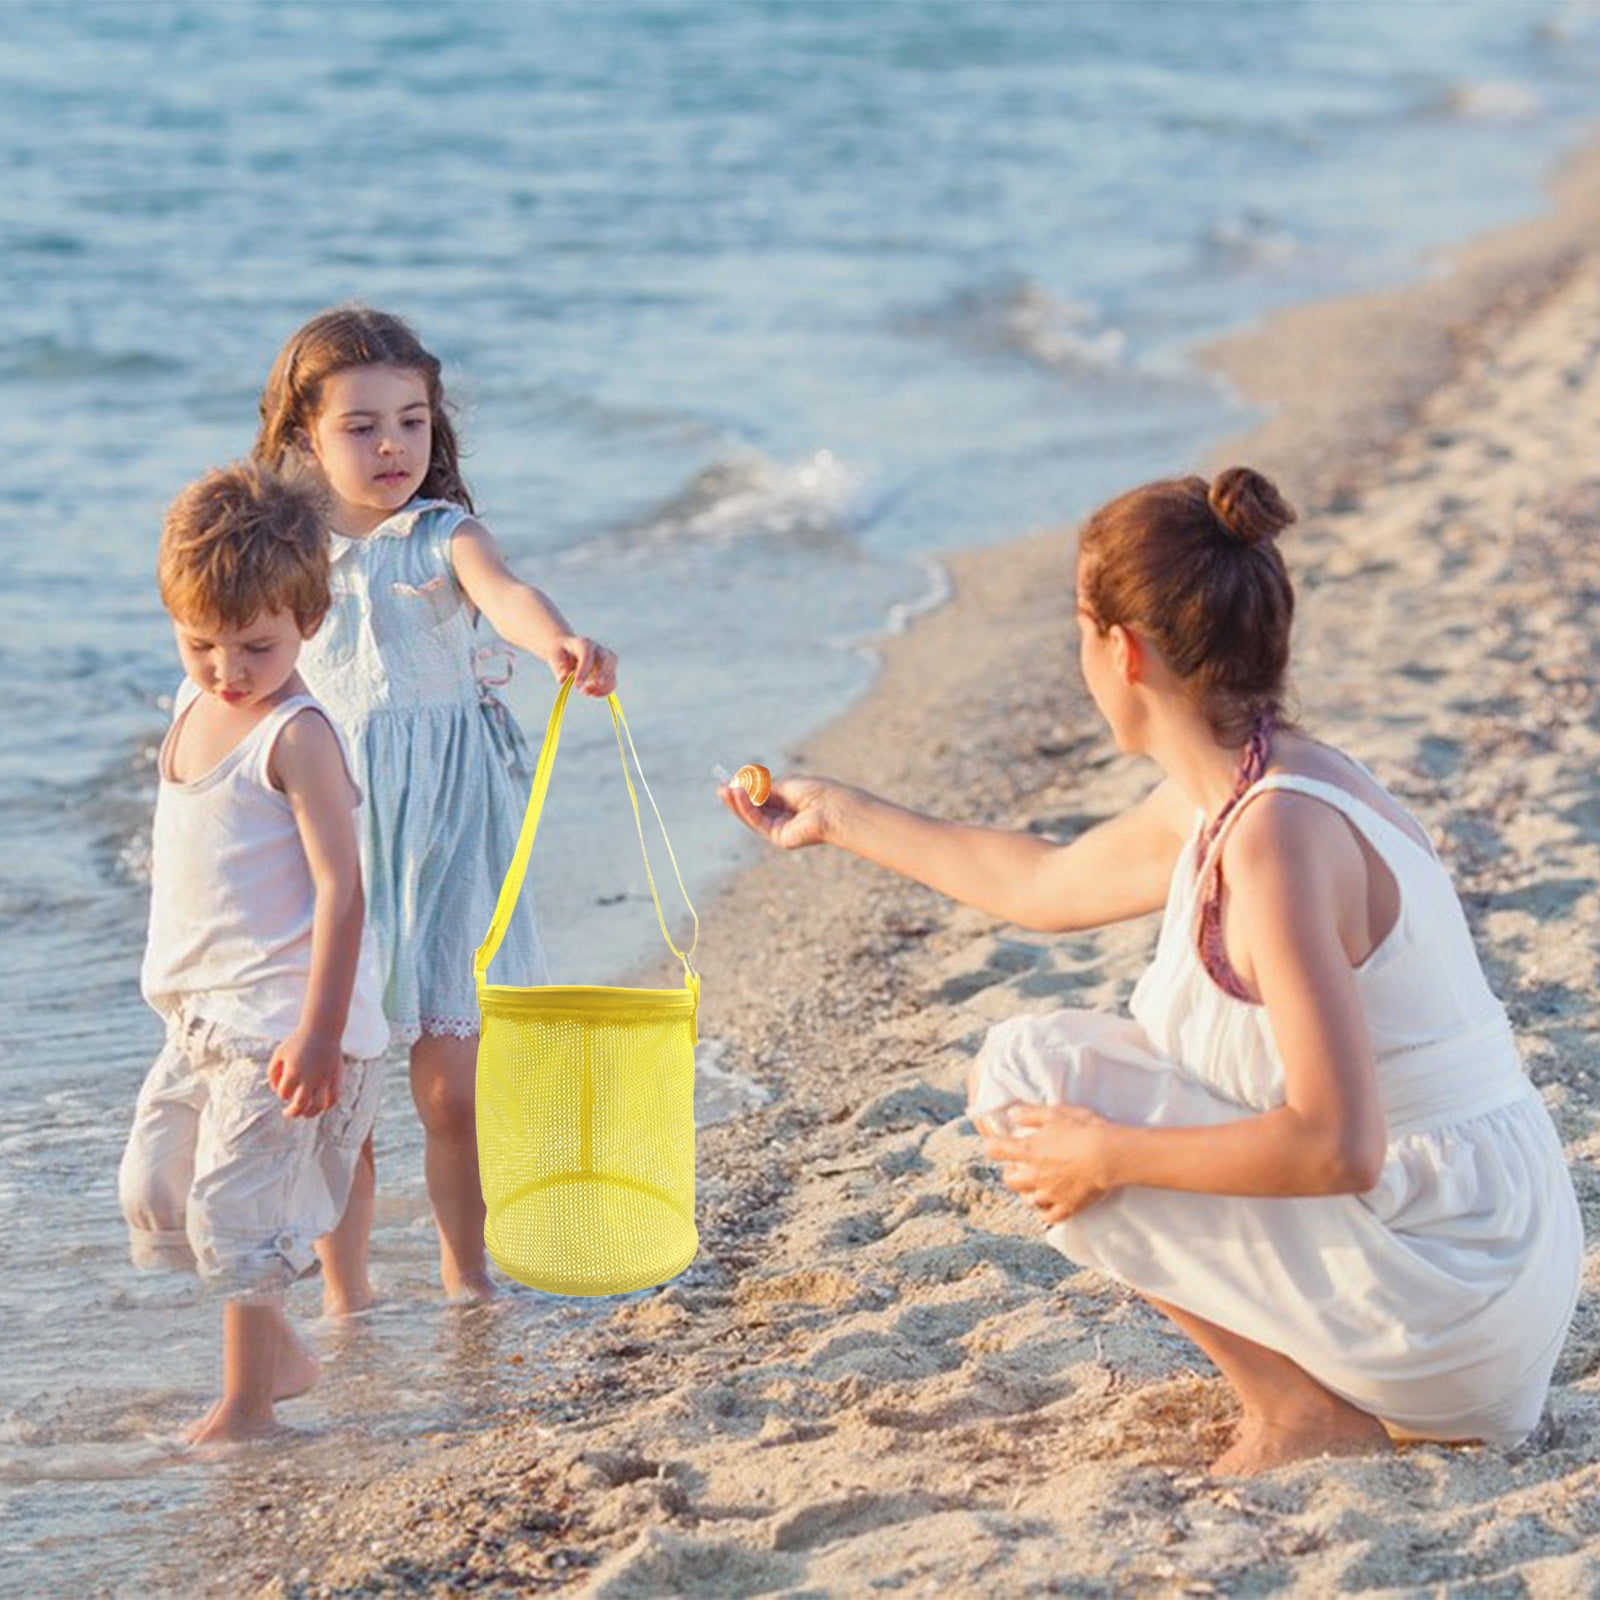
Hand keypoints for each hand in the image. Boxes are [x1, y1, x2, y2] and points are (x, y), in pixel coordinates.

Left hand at [268, 1027, 344, 1118]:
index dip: (281, 1093)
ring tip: (305, 1113)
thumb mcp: (279, 1053)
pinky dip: (327, 1105)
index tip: (283, 1087)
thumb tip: (275, 1090)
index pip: (283, 1093)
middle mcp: (309, 1078)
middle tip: (287, 1113)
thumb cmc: (298, 1040)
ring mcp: (324, 1078)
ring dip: (310, 1113)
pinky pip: (334, 1097)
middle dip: (292, 1112)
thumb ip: (272, 1072)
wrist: (322, 1028)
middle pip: (299, 1105)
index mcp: (293, 1072)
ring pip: (317, 1106)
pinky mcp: (336, 1076)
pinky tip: (321, 1106)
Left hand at [549, 636, 617, 695]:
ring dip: (600, 687)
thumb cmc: (561, 654)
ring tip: (584, 692)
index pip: (587, 655)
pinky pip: (612, 682)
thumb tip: (563, 679)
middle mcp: (597, 649)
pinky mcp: (610, 670)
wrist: (567, 649)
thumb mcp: (555, 658)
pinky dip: (604, 691)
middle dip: (599, 676)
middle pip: (605, 660)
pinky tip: (593, 694)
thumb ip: (559, 668)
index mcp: (583, 643)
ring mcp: (606, 658)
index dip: (583, 671)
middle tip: (586, 690)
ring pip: (611, 672)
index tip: (576, 686)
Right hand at [718, 774, 841, 849]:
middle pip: (754, 810)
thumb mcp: (784, 785)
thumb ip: (763, 788)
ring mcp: (780, 830)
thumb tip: (741, 785)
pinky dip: (747, 808)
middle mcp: (783, 819)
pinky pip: (758, 822)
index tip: (730, 782)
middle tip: (720, 788)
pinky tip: (739, 795)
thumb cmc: (816, 792)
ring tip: (726, 790)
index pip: (761, 799)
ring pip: (753, 817)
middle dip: (736, 799)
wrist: (833, 808)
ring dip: (738, 804)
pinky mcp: (779, 838)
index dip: (746, 792)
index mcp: (787, 804)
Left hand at [983, 1102, 1112, 1223]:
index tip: (996, 1144)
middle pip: (1010, 1180)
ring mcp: (1050, 1193)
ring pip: (1028, 1200)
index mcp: (1029, 1151)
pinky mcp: (1067, 1206)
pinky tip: (1047, 1207)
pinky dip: (1045, 1212)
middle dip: (1011, 1173)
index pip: (997, 1151)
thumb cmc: (1083, 1130)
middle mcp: (1034, 1175)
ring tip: (1034, 1185)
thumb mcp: (1055, 1113)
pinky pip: (1049, 1216)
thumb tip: (1011, 1114)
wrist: (1109, 1155)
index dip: (993, 1147)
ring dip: (1027, 1192)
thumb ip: (1030, 1114)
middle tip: (1019, 1166)